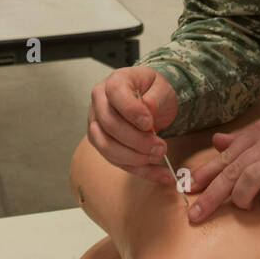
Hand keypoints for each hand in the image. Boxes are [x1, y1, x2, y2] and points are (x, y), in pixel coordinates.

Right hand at [87, 66, 178, 184]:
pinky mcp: (103, 144)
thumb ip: (155, 97)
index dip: (131, 111)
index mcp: (114, 82)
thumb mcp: (161, 87)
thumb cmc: (153, 90)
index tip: (150, 123)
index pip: (115, 95)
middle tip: (161, 147)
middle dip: (136, 141)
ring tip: (159, 157)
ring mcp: (97, 125)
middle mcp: (99, 103)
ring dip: (135, 158)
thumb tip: (148, 109)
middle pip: (109, 125)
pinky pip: (118, 162)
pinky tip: (162, 175)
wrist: (150, 99)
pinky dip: (141, 171)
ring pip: (107, 147)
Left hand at [185, 111, 259, 222]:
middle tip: (196, 215)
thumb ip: (245, 139)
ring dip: (242, 198)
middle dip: (210, 195)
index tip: (189, 188)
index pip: (226, 155)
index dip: (205, 173)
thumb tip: (217, 142)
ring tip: (245, 208)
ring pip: (249, 179)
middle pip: (231, 170)